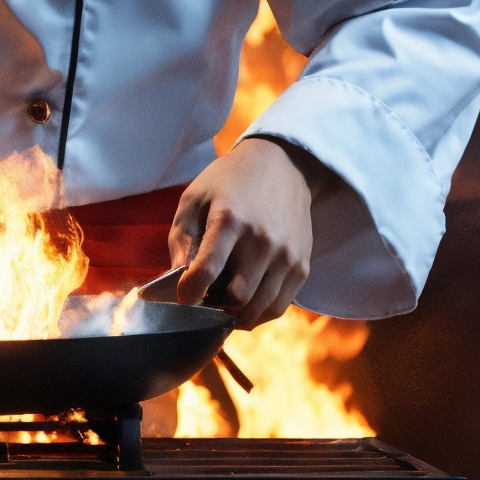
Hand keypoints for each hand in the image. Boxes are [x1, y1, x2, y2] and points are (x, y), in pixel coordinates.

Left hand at [167, 138, 317, 327]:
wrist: (283, 166)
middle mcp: (262, 240)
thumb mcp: (195, 197)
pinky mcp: (302, 265)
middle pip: (237, 297)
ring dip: (236, 313)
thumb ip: (181, 239)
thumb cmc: (230, 182)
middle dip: (215, 305)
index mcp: (230, 219)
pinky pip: (278, 307)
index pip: (208, 270)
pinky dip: (258, 313)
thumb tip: (177, 279)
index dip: (190, 292)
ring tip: (223, 300)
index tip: (184, 297)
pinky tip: (245, 302)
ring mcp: (286, 255)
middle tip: (205, 296)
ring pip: (259, 309)